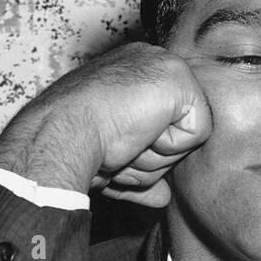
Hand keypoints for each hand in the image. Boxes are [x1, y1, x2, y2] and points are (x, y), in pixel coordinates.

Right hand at [0, 42, 212, 205]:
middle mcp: (150, 64)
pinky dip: (169, 147)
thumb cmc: (72, 142)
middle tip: (117, 145)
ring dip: (156, 155)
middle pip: (178, 132)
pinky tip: (138, 132)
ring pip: (188, 137)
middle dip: (151, 157)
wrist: (62, 133)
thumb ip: (141, 167)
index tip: (111, 146)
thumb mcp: (112, 153)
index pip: (164, 122)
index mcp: (131, 75)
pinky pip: (198, 133)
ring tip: (123, 139)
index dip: (142, 151)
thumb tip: (163, 197)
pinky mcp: (180, 81)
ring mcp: (166, 67)